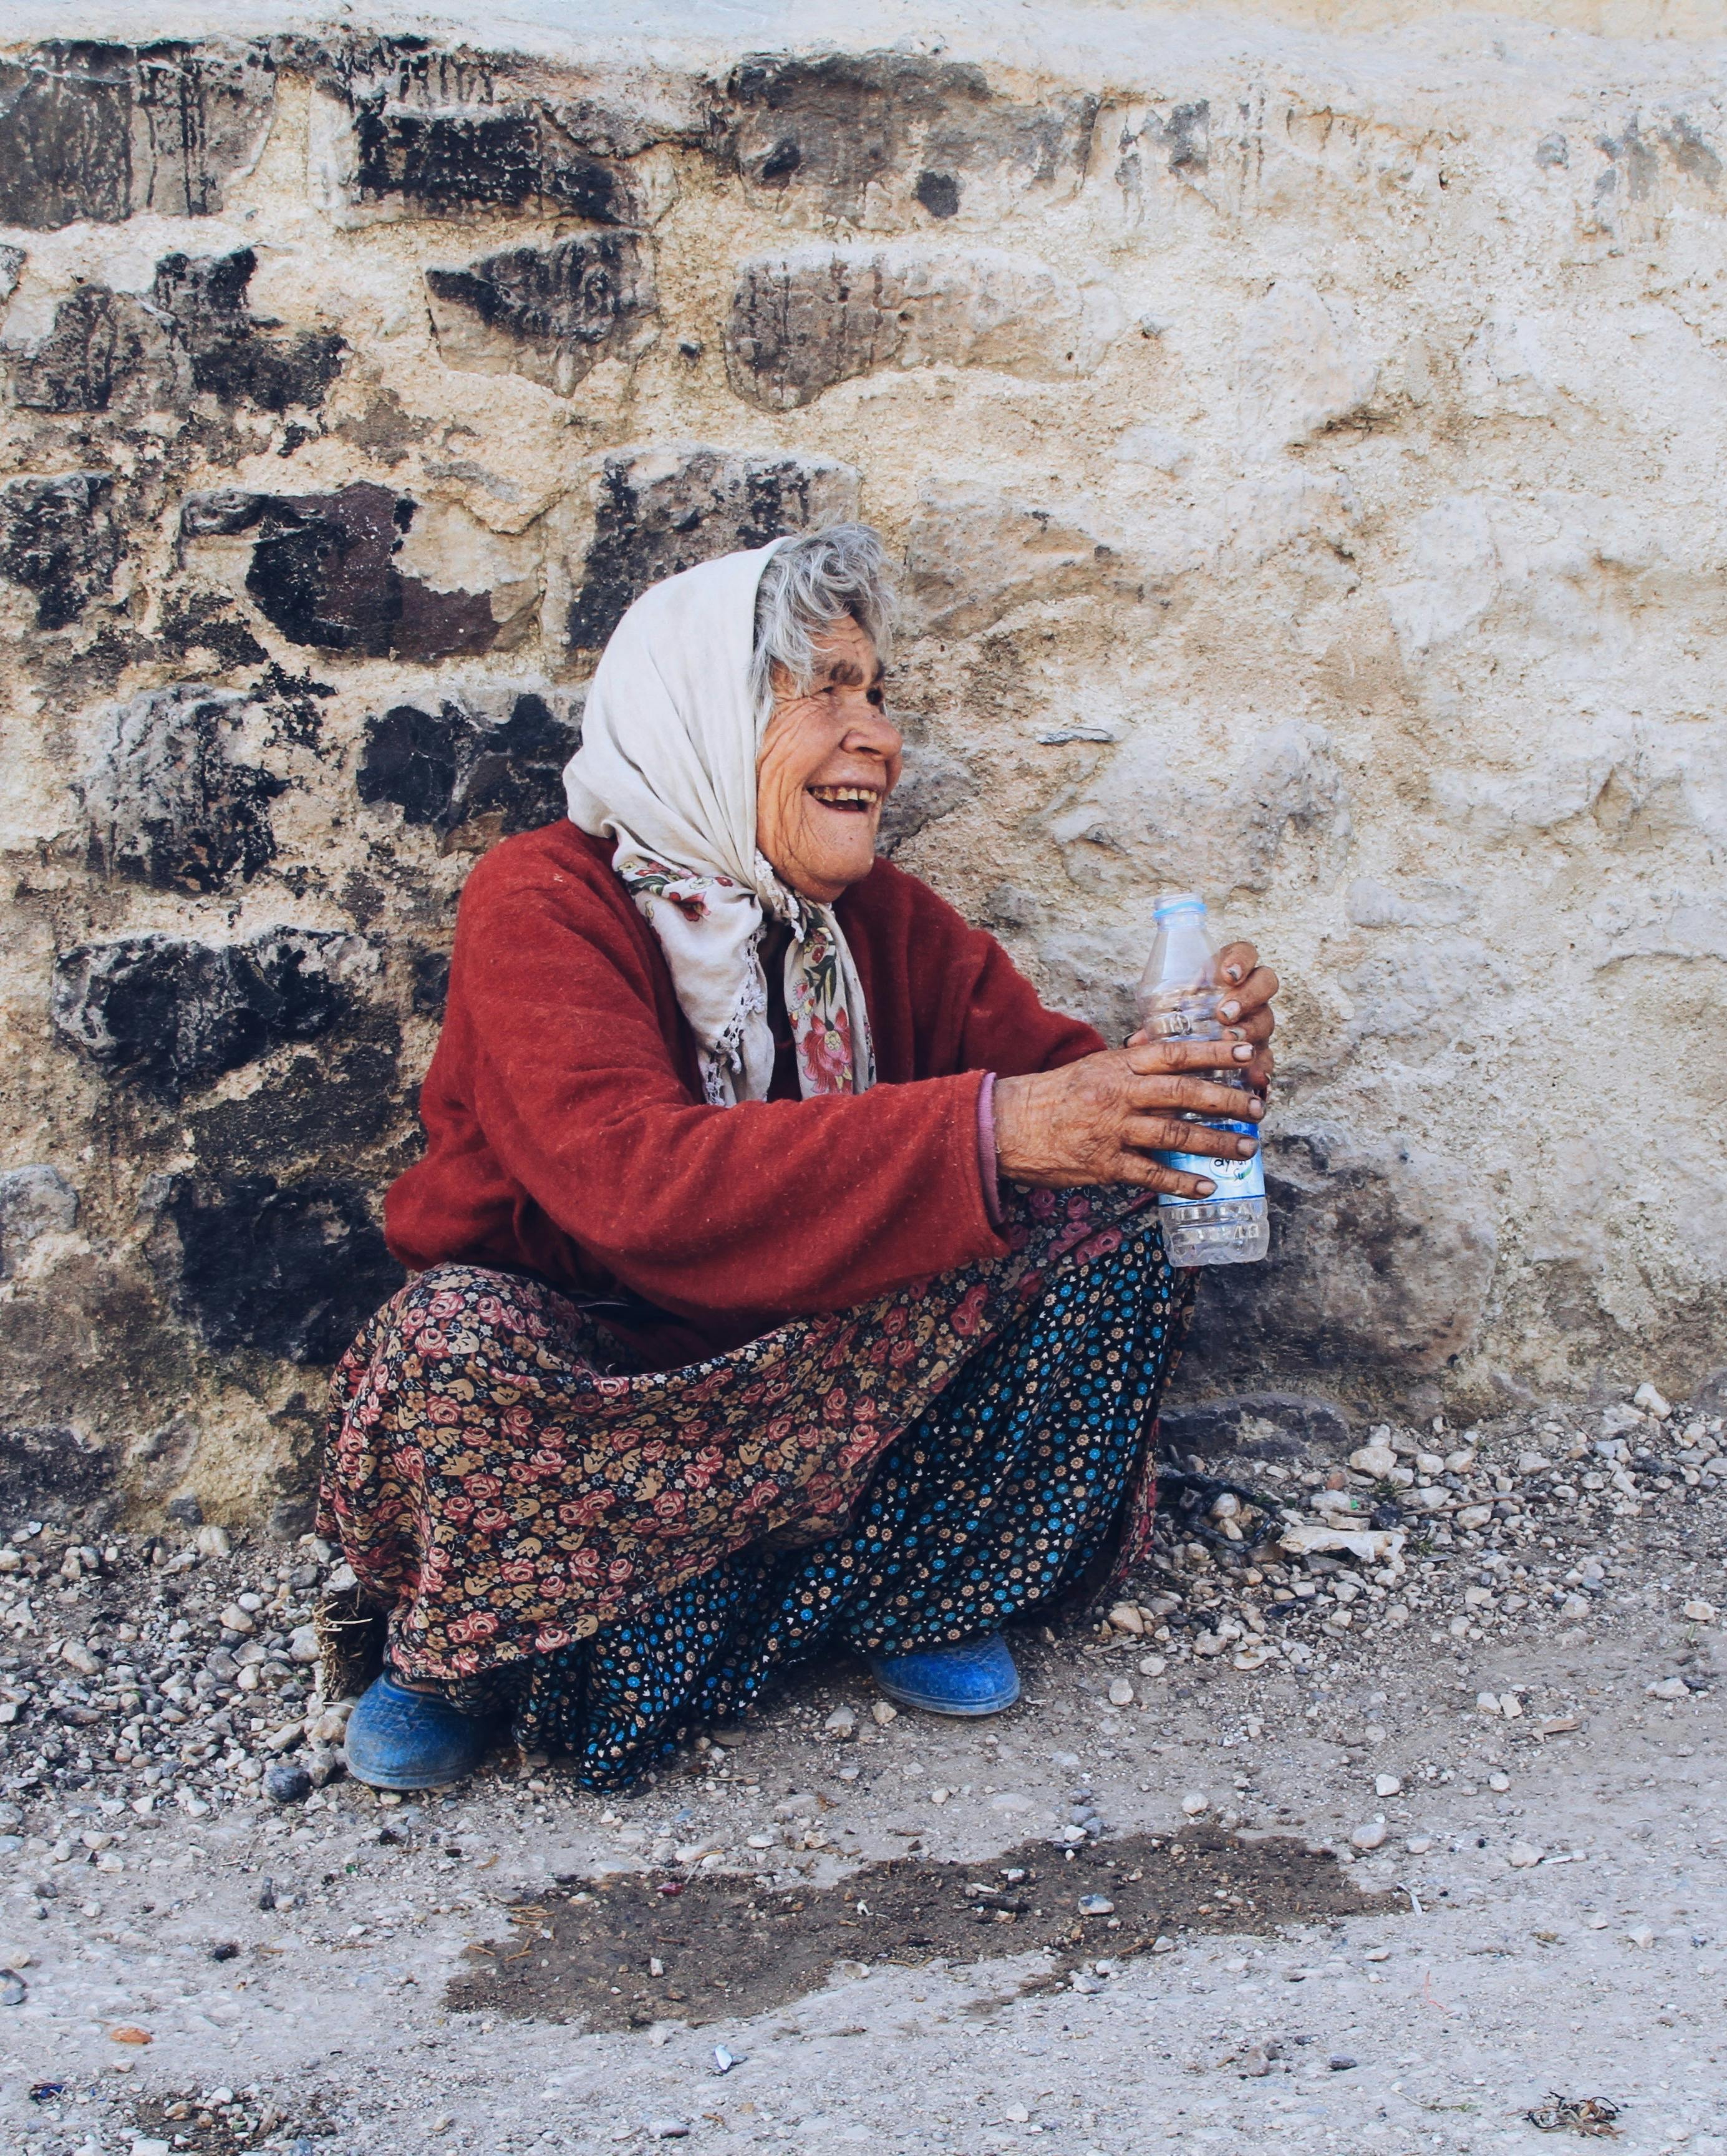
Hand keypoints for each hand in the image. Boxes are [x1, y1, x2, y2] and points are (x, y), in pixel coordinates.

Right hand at [994, 1037, 1264, 1194]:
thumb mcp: (1093, 1066)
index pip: (1174, 1053)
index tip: (1246, 1053)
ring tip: (1245, 1148)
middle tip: (1258, 1109)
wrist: (1008, 1126)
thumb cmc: (1055, 1095)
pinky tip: (1206, 1185)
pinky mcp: (1104, 1165)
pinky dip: (1181, 1180)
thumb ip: (1132, 1063)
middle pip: (1184, 1093)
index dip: (1213, 1054)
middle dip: (1228, 1102)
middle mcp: (1119, 1094)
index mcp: (1118, 1065)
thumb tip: (1170, 1053)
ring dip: (1215, 1142)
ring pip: (1174, 1133)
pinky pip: (1150, 1173)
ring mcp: (1112, 1130)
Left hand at [1128, 939, 1279, 1095]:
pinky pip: (1268, 1057)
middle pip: (1265, 982)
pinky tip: (1256, 1077)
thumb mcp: (1165, 1017)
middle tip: (1224, 1013)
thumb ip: (1156, 1022)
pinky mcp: (1261, 1050)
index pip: (1244, 953)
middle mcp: (1248, 995)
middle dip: (1247, 996)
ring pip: (1266, 1018)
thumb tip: (1134, 1042)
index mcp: (1225, 976)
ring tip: (1231, 1040)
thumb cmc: (1179, 1025)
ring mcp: (1257, 1022)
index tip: (1227, 974)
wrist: (1192, 1057)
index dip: (1241, 959)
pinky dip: (1262, 1066)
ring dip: (1251, 1029)